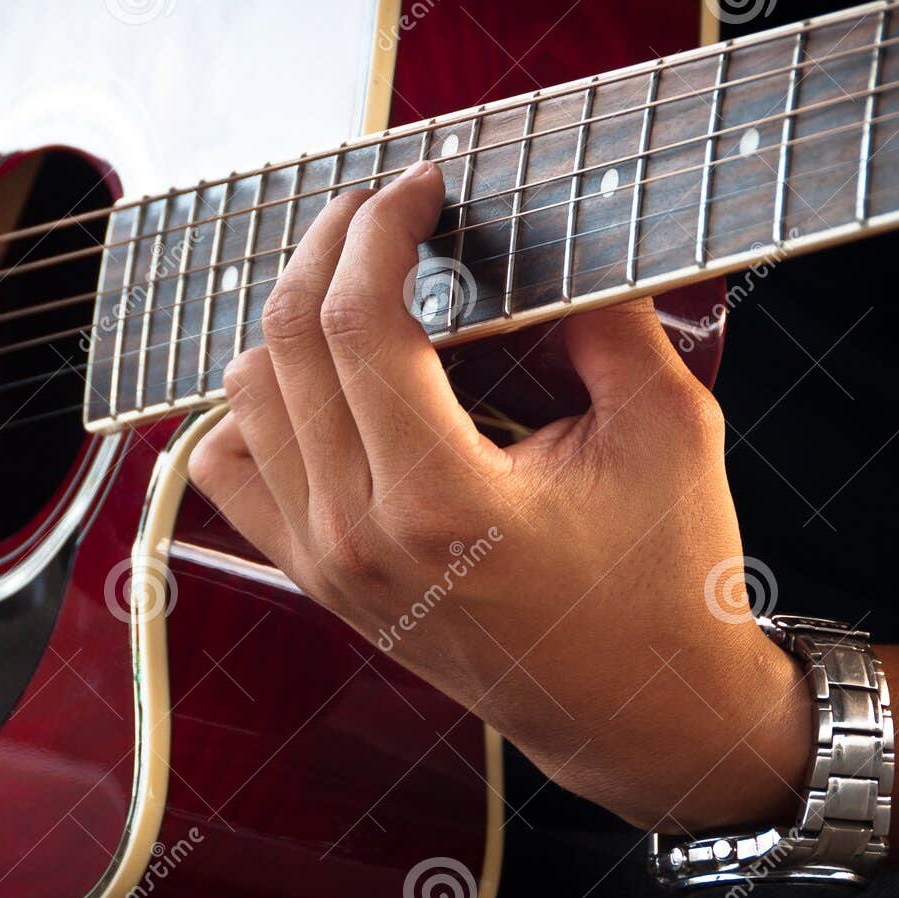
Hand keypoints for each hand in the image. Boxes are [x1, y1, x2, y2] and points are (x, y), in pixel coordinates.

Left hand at [189, 160, 811, 832]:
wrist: (636, 711)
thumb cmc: (663, 583)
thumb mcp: (667, 433)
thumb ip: (608, 319)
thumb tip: (556, 227)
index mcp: (440, 501)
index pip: (358, 323)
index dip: (381, 228)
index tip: (420, 186)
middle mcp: (357, 535)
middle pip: (286, 343)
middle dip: (330, 247)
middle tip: (383, 208)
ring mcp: (323, 563)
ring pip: (244, 397)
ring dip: (291, 320)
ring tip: (359, 282)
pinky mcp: (314, 578)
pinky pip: (231, 468)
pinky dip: (255, 406)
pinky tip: (317, 378)